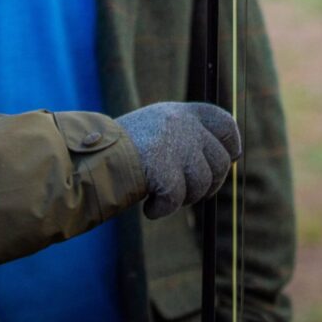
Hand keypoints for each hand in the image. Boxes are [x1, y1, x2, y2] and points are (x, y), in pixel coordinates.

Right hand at [116, 102, 241, 218]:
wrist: (91, 156)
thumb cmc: (122, 149)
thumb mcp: (158, 129)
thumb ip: (188, 138)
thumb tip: (228, 160)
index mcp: (182, 112)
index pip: (224, 123)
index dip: (231, 145)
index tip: (230, 159)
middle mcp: (182, 123)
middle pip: (221, 162)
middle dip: (208, 185)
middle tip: (186, 194)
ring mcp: (175, 144)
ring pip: (203, 185)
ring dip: (184, 199)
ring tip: (160, 195)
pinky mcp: (163, 167)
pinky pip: (176, 199)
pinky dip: (162, 210)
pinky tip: (149, 206)